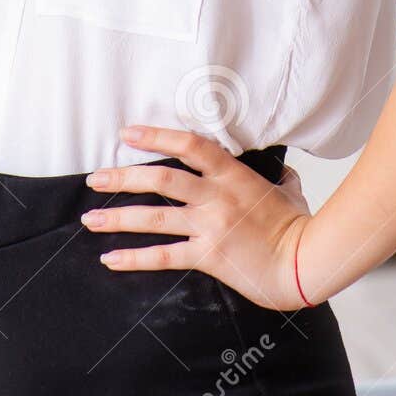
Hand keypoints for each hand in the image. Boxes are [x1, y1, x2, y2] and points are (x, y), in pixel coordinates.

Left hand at [79, 123, 316, 311]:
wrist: (304, 261)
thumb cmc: (297, 223)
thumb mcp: (284, 186)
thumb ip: (272, 173)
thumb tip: (276, 168)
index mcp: (232, 174)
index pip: (188, 145)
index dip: (155, 136)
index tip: (127, 133)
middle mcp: (215, 197)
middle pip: (160, 180)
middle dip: (122, 178)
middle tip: (95, 177)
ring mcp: (209, 227)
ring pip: (154, 218)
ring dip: (118, 218)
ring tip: (90, 219)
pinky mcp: (208, 257)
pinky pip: (164, 256)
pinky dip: (134, 258)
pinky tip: (110, 259)